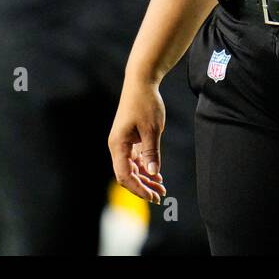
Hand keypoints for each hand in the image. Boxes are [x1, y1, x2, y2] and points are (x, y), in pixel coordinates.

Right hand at [107, 77, 167, 204]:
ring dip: (145, 178)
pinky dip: (145, 168)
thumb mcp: (152, 129)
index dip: (138, 188)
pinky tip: (157, 175)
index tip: (153, 196)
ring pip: (131, 168)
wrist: (141, 82)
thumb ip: (152, 152)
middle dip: (143, 186)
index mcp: (118, 145)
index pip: (124, 175)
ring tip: (161, 186)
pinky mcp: (129, 139)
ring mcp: (123, 143)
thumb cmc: (146, 103)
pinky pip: (135, 159)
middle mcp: (117, 146)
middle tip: (161, 195)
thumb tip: (153, 173)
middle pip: (127, 175)